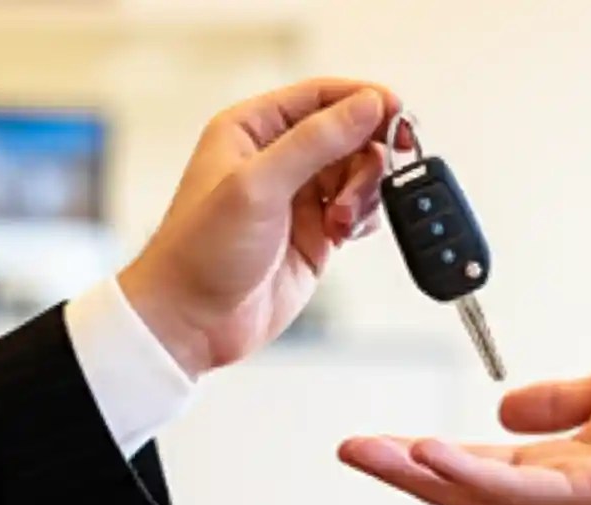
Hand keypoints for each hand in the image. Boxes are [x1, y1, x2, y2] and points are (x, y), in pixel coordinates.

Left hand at [118, 78, 410, 377]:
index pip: (321, 96)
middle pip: (348, 134)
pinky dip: (363, 218)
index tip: (398, 113)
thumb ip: (316, 141)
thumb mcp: (259, 186)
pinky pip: (357, 210)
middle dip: (369, 154)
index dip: (363, 100)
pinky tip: (344, 234)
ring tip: (341, 219)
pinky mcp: (315, 233)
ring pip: (358, 173)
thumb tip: (366, 106)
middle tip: (381, 176)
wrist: (193, 322)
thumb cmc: (201, 252)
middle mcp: (277, 158)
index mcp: (252, 129)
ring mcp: (298, 197)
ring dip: (364, 193)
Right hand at [338, 359, 590, 504]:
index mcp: (556, 467)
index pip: (475, 466)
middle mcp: (558, 493)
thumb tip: (504, 404)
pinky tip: (433, 456)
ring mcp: (576, 501)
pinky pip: (525, 490)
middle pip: (464, 489)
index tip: (374, 441)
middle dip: (402, 473)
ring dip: (421, 476)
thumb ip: (555, 403)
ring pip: (481, 496)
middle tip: (347, 451)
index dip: (421, 459)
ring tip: (370, 453)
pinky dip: (473, 474)